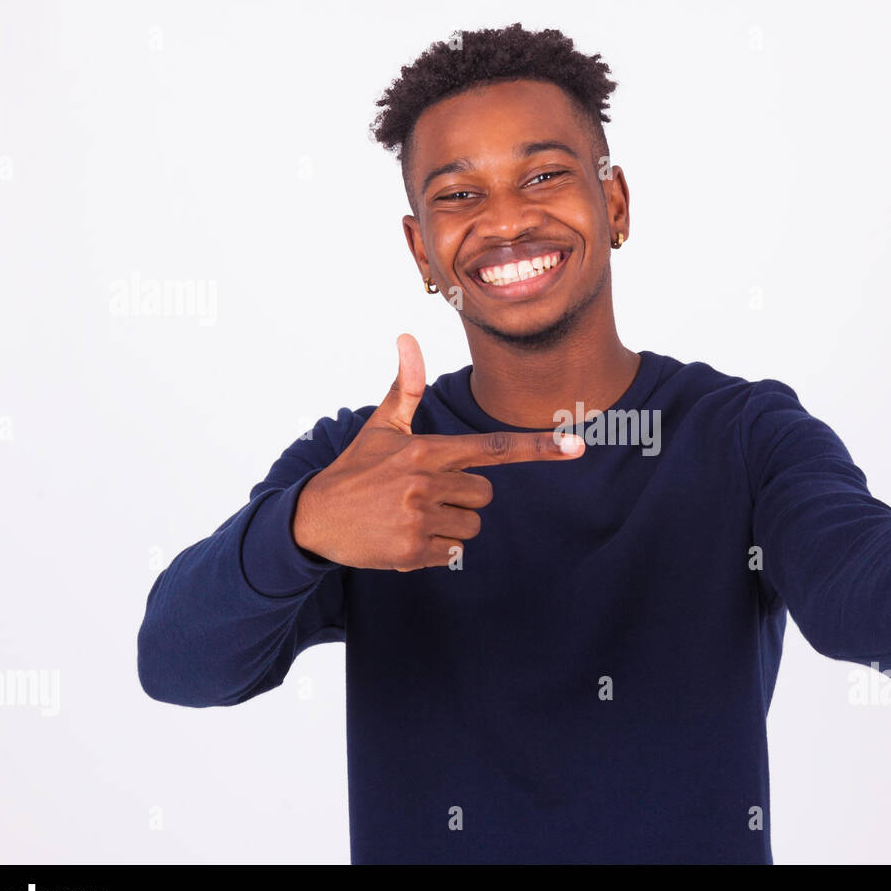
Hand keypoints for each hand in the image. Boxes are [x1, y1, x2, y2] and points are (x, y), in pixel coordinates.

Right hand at [293, 333, 583, 569]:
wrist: (314, 518)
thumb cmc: (357, 469)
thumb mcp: (381, 428)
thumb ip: (404, 387)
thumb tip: (407, 337)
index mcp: (426, 449)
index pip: (493, 447)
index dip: (538, 447)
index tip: (577, 445)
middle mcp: (425, 481)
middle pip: (485, 494)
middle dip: (462, 498)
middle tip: (424, 495)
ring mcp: (419, 518)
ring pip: (471, 526)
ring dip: (449, 526)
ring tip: (411, 516)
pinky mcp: (412, 552)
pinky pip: (451, 553)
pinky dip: (433, 551)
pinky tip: (403, 537)